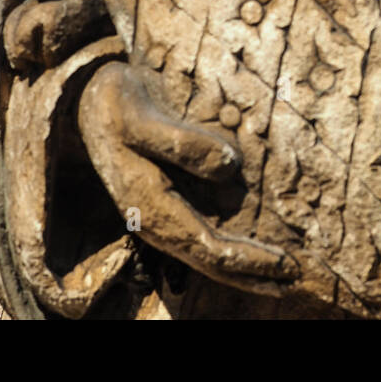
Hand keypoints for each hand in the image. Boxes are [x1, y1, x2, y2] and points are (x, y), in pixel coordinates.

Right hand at [77, 60, 299, 292]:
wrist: (87, 102)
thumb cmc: (115, 106)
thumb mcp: (141, 117)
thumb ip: (183, 143)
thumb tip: (230, 166)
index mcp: (151, 206)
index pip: (208, 248)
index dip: (248, 260)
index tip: (286, 264)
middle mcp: (157, 219)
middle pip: (209, 261)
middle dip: (251, 275)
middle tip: (293, 279)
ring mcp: (161, 214)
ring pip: (206, 253)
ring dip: (243, 267)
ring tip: (281, 274)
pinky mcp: (167, 202)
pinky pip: (202, 235)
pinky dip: (229, 247)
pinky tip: (250, 247)